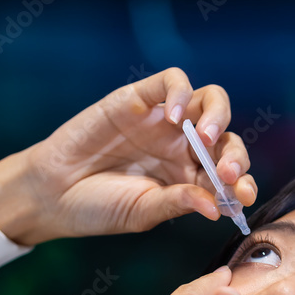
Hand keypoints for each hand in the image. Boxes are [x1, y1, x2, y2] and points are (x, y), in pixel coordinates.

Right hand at [0, 68, 257, 244]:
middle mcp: (182, 147)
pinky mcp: (140, 97)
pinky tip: (176, 118)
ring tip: (208, 139)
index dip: (241, 183)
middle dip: (235, 155)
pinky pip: (172, 81)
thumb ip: (177, 204)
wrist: (51, 192)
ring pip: (209, 101)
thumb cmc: (97, 206)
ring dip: (218, 117)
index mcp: (189, 178)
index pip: (228, 175)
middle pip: (226, 138)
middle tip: (227, 173)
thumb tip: (216, 208)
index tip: (242, 196)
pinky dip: (180, 93)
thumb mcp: (142, 212)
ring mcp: (163, 120)